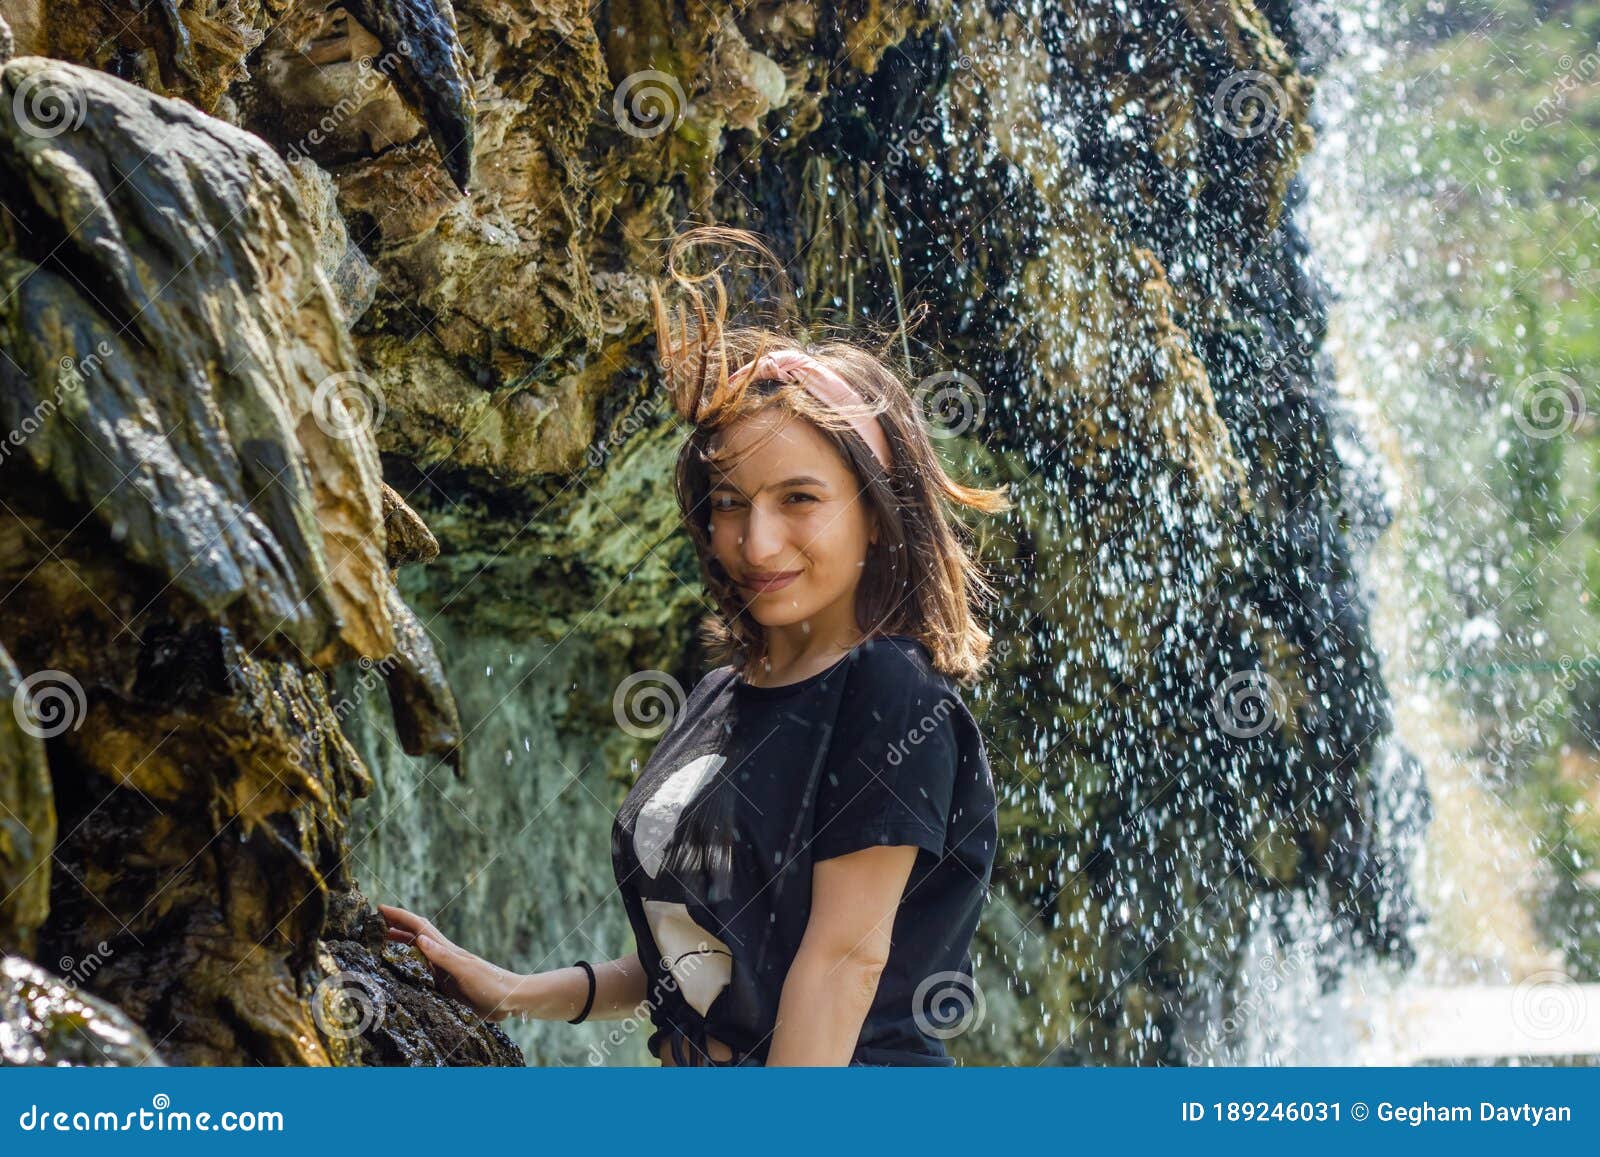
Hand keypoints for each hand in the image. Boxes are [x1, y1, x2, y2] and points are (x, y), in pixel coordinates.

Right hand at [377, 903, 520, 1022]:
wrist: (511, 1000)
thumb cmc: (492, 986)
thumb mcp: (466, 971)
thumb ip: (444, 957)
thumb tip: (420, 939)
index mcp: (446, 950)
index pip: (419, 927)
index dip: (399, 916)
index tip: (379, 908)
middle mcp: (444, 956)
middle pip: (416, 934)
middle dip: (395, 925)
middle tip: (373, 922)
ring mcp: (446, 969)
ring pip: (418, 949)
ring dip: (400, 941)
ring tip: (381, 940)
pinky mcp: (448, 983)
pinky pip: (423, 967)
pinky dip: (410, 962)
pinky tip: (403, 969)